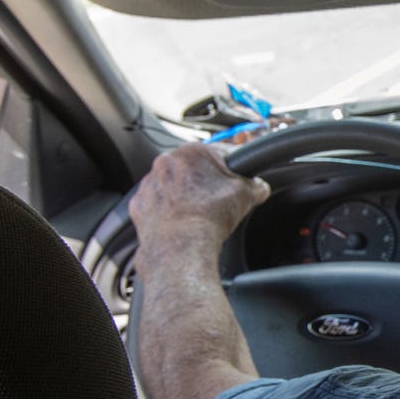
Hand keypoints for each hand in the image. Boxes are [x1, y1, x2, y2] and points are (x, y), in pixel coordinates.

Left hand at [128, 142, 270, 253]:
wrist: (181, 247)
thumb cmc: (209, 218)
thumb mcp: (245, 196)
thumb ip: (255, 185)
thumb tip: (260, 187)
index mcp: (192, 152)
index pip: (219, 152)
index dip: (232, 168)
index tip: (236, 179)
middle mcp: (166, 162)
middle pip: (193, 168)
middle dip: (205, 181)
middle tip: (217, 200)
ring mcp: (149, 183)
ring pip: (172, 185)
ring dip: (184, 195)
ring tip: (198, 214)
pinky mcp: (139, 205)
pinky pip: (156, 203)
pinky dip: (166, 211)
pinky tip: (180, 222)